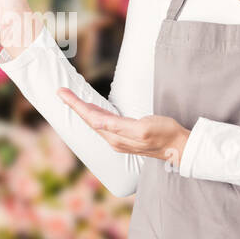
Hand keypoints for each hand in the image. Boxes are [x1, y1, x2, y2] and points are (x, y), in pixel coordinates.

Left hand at [57, 87, 190, 166]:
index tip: (62, 93)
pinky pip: (104, 124)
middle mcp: (113, 139)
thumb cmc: (164, 134)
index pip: (90, 118)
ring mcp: (118, 139)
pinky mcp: (124, 137)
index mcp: (116, 136)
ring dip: (82, 110)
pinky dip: (94, 114)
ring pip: (95, 122)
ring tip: (71, 98)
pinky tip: (92, 110)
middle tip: (61, 92)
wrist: (178, 146)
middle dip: (74, 106)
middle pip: (89, 119)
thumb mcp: (142, 128)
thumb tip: (96, 122)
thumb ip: (118, 127)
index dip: (75, 105)